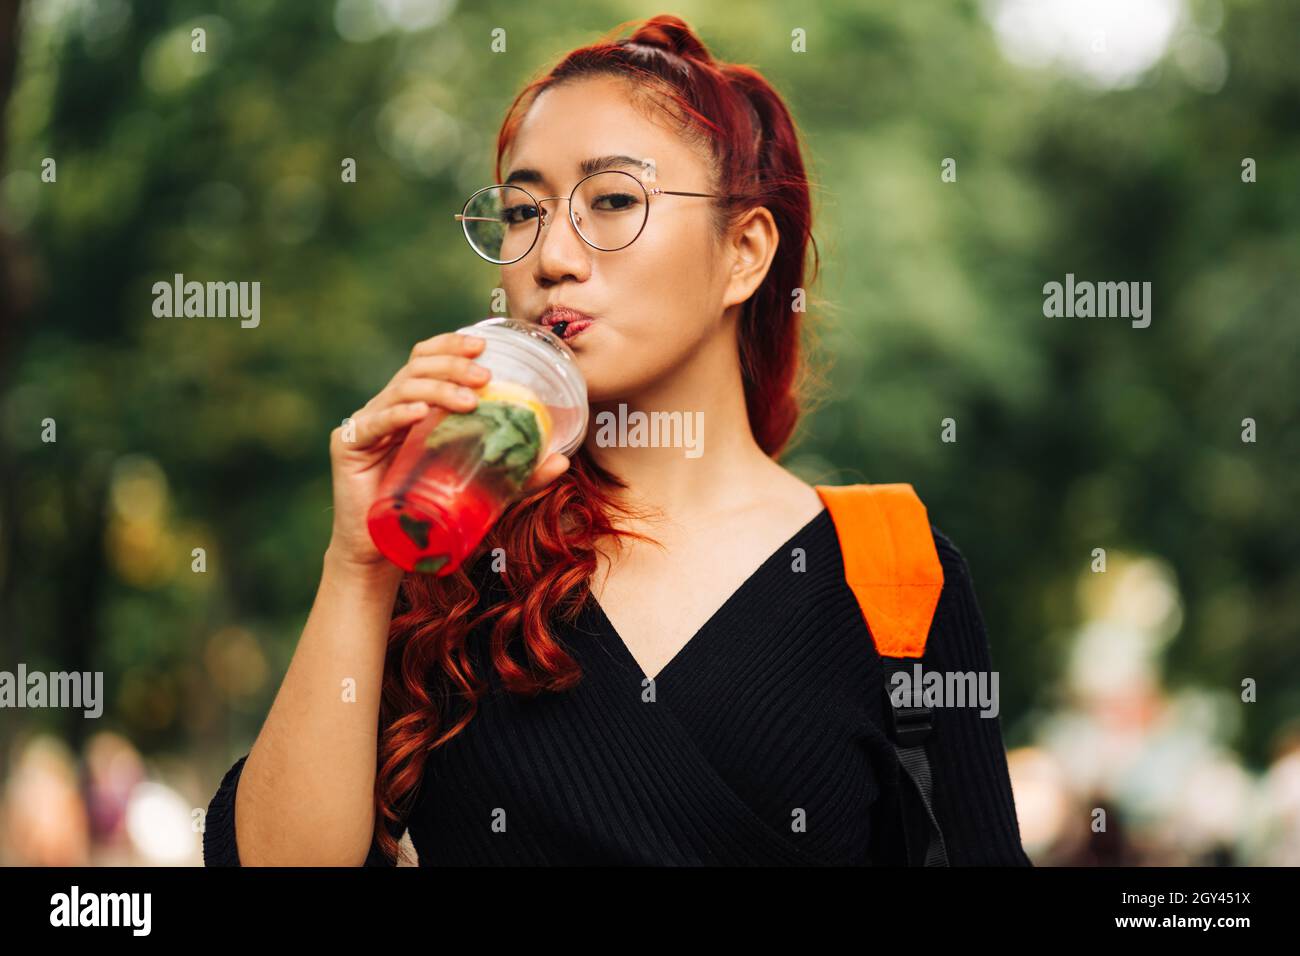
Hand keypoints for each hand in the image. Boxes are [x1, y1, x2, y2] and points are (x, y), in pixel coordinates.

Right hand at [325, 332, 569, 569]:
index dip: (452, 346)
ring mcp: (366, 424)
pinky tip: (420, 415)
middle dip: (453, 364)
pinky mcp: (347, 445)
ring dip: (438, 389)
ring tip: (470, 400)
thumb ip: (519, 477)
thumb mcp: (482, 490)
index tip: (484, 346)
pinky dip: (398, 414)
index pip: (428, 359)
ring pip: (402, 388)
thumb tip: (562, 462)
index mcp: (415, 407)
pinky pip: (374, 422)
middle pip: (417, 367)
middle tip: (486, 376)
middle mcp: (389, 407)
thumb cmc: (430, 514)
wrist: (385, 553)